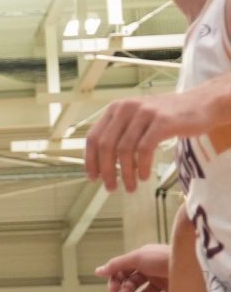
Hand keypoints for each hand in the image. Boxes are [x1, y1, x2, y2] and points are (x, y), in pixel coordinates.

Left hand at [84, 91, 200, 191]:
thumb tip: (101, 164)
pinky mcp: (162, 121)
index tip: (93, 178)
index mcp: (115, 108)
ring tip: (130, 187)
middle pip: (106, 146)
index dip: (90, 160)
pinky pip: (144, 149)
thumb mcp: (138, 120)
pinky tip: (143, 176)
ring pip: (124, 150)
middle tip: (111, 188)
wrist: (202, 103)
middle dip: (107, 171)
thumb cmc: (167, 117)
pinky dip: (141, 166)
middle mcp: (126, 108)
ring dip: (125, 173)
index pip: (93, 138)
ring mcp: (144, 113)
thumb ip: (120, 135)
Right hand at [97, 243, 171, 291]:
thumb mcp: (136, 258)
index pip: (124, 271)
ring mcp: (164, 282)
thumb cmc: (162, 258)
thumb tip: (97, 271)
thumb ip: (117, 265)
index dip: (117, 279)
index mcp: (143, 259)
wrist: (190, 265)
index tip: (113, 289)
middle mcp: (153, 271)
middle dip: (127, 290)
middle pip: (134, 283)